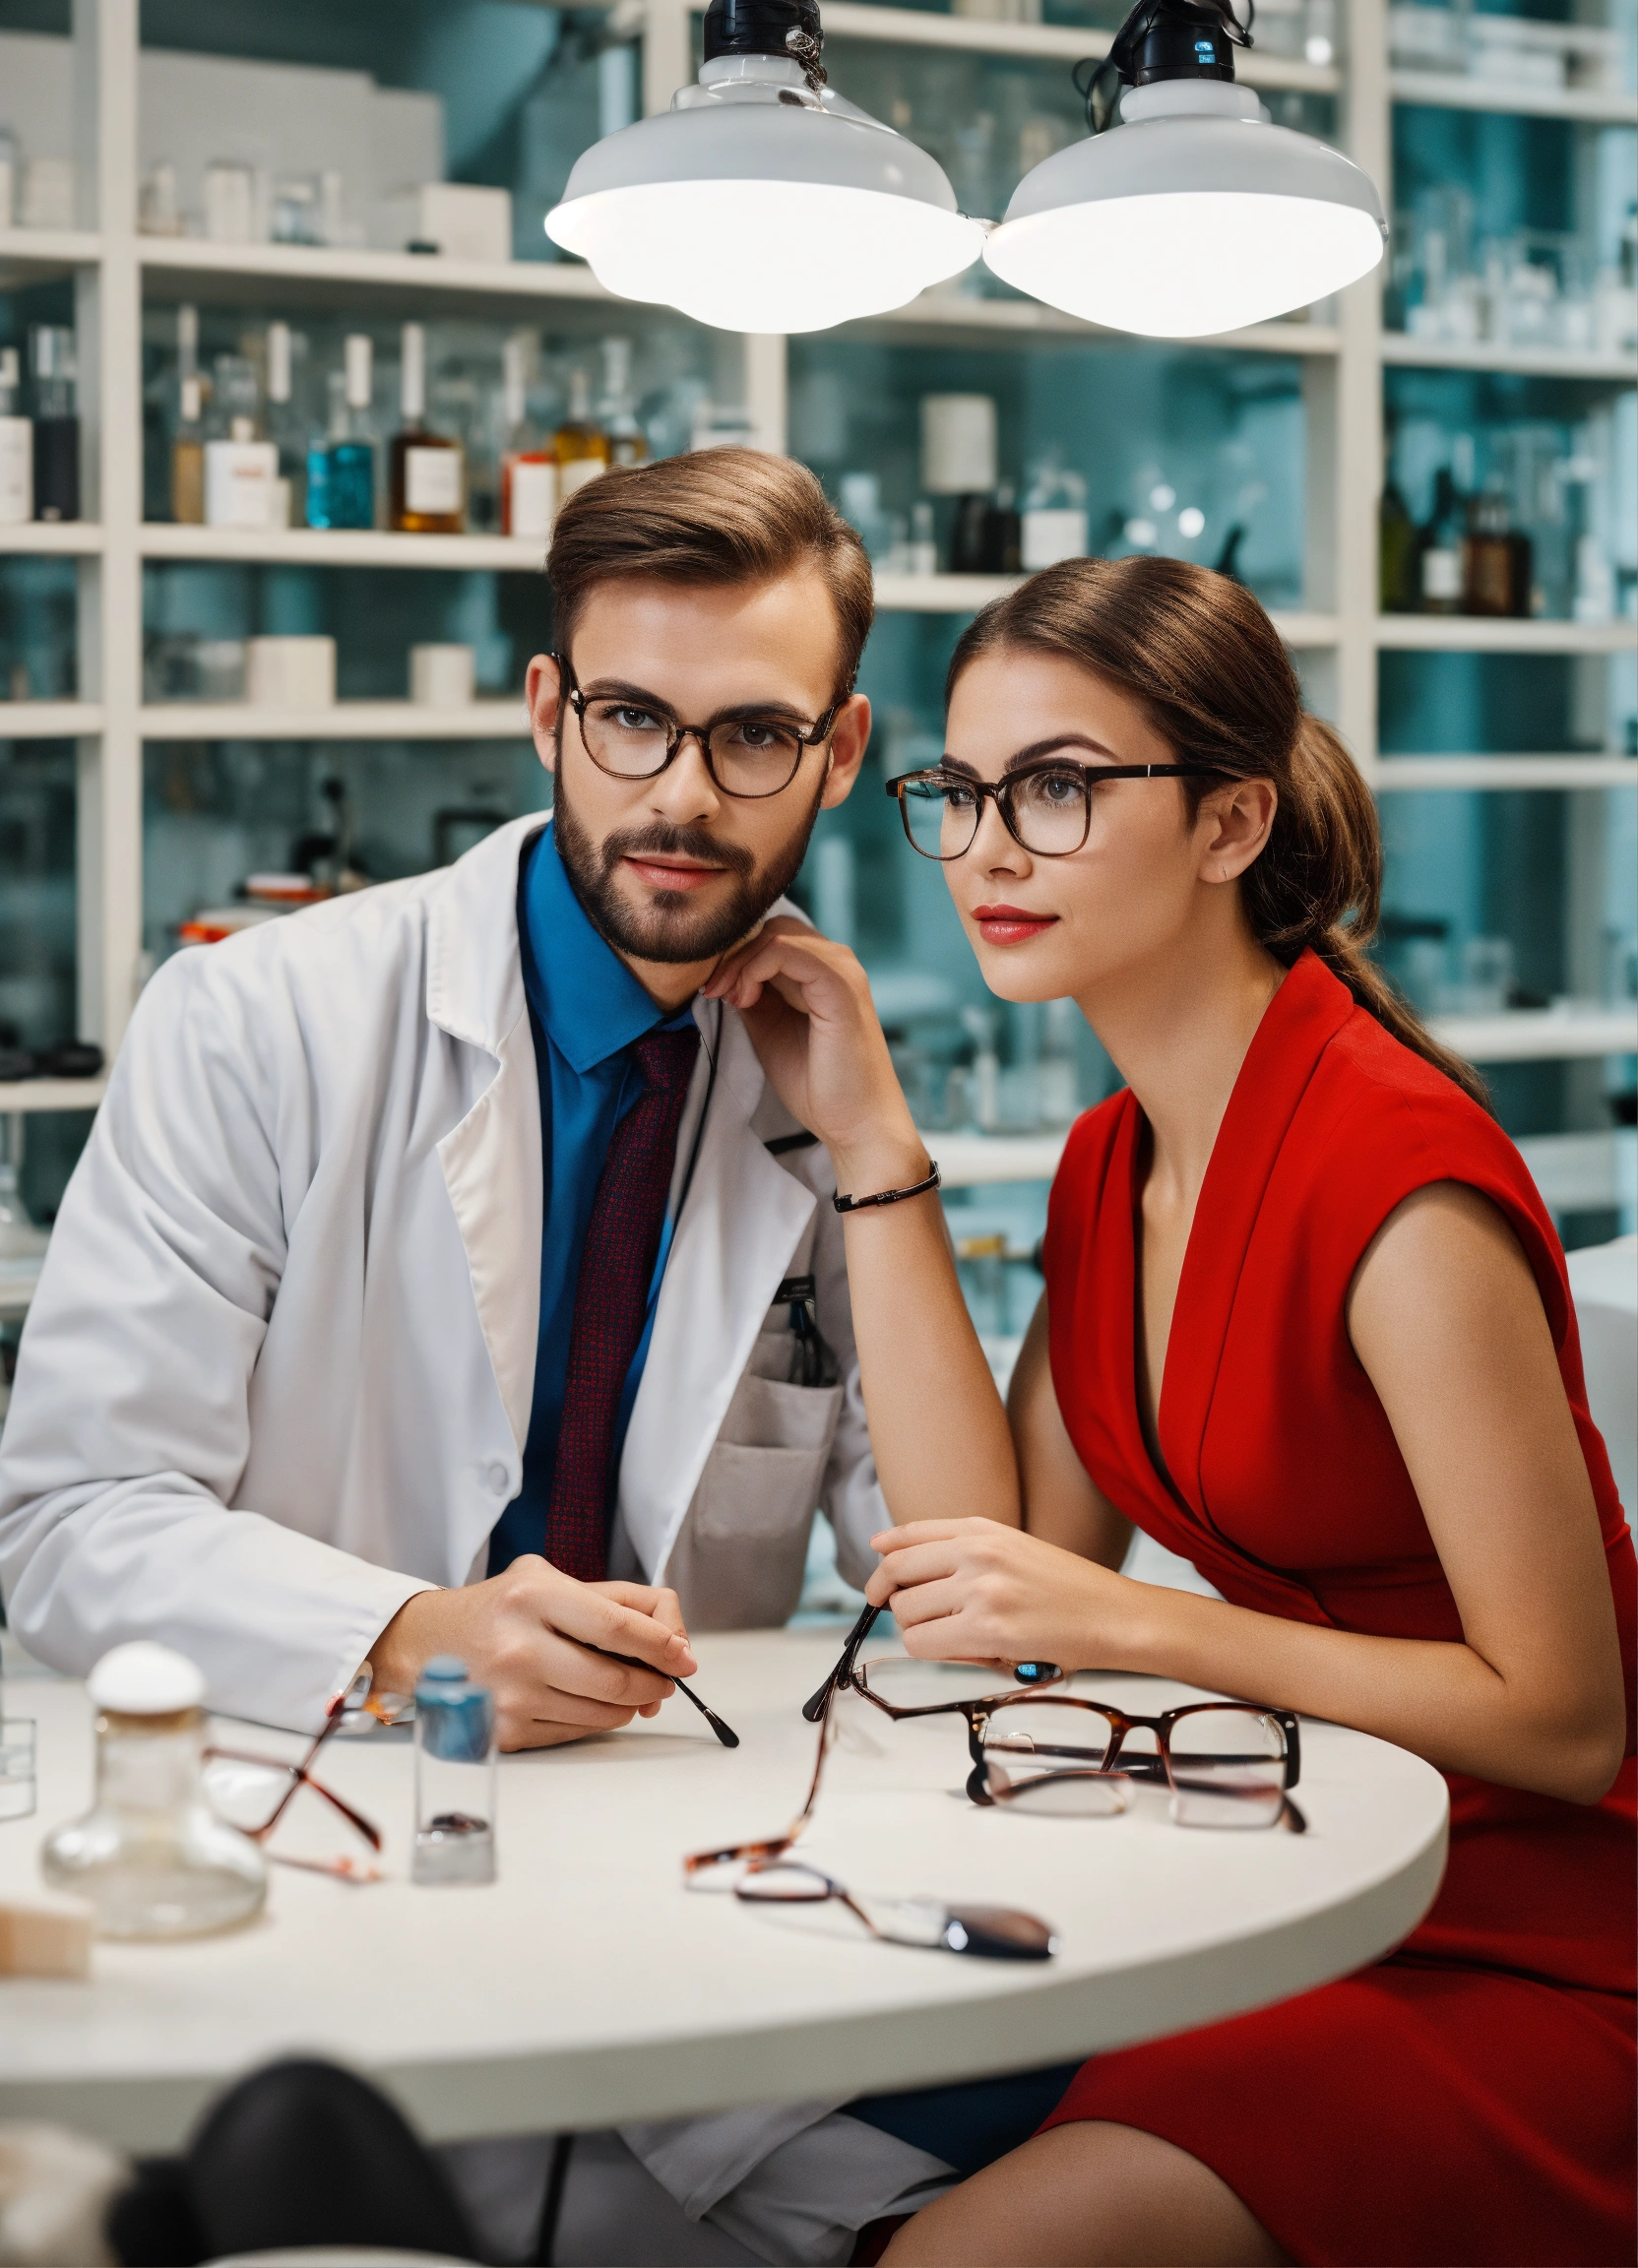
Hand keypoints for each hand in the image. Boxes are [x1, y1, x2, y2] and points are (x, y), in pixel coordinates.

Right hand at [368, 1557, 696, 1751]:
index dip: (663, 1645)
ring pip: (602, 1712)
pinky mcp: (503, 1731)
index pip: (619, 1627)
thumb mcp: (548, 1579)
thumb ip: (613, 1601)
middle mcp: (519, 1647)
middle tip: (667, 1680)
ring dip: (631, 1705)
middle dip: (655, 1682)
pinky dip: (598, 1720)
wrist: (425, 1645)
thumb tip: (673, 1641)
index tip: (685, 1656)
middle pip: (616, 1679)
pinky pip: (575, 1732)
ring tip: (635, 1691)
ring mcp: (510, 1695)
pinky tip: (594, 1703)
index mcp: (533, 1597)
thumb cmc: (500, 1608)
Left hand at [702, 920, 925, 1190]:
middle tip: (712, 991)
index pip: (770, 934)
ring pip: (776, 933)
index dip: (734, 955)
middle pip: (771, 927)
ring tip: (729, 998)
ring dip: (740, 962)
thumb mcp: (769, 1030)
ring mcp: (842, 970)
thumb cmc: (818, 1085)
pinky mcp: (840, 986)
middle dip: (732, 955)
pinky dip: (755, 968)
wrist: (856, 1125)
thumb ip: (751, 996)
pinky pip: (788, 950)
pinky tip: (744, 998)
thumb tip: (722, 973)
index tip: (711, 990)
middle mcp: (837, 961)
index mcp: (823, 971)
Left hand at [864, 1518, 1149, 1674]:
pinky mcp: (987, 1629)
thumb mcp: (1016, 1551)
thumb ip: (965, 1554)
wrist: (1116, 1616)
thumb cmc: (1070, 1591)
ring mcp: (980, 1589)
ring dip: (919, 1629)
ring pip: (905, 1613)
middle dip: (892, 1599)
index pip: (909, 1534)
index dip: (884, 1556)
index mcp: (983, 1529)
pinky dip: (933, 1651)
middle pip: (895, 1574)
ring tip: (954, 1636)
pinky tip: (963, 1650)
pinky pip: (923, 1643)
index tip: (877, 1573)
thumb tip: (903, 1574)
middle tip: (908, 1617)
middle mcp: (976, 1551)